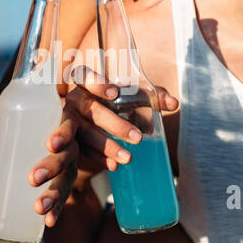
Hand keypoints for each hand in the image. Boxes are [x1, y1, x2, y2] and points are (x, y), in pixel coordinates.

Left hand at [0, 111, 79, 226]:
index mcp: (51, 130)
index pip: (67, 125)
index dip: (64, 134)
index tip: (50, 144)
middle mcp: (64, 149)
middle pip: (68, 154)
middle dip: (53, 166)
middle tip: (33, 178)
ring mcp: (66, 171)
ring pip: (66, 181)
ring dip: (54, 194)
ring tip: (39, 207)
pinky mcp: (61, 191)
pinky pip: (63, 201)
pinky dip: (56, 211)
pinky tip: (49, 221)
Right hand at [62, 61, 178, 171]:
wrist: (93, 126)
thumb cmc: (115, 104)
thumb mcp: (132, 97)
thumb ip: (152, 96)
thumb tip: (173, 103)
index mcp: (85, 82)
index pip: (83, 75)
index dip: (96, 83)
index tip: (113, 92)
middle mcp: (74, 100)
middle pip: (91, 110)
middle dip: (115, 124)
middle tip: (138, 138)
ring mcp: (69, 121)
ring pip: (85, 133)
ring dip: (107, 146)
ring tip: (127, 158)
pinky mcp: (70, 141)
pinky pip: (83, 151)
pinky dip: (99, 159)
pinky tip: (113, 166)